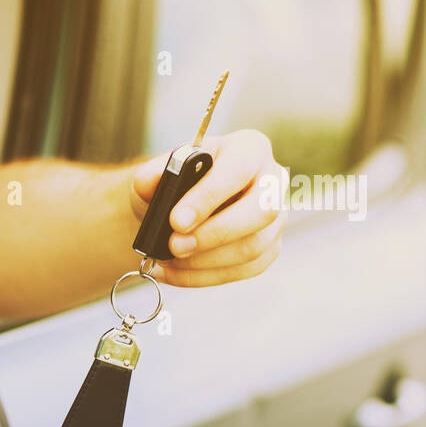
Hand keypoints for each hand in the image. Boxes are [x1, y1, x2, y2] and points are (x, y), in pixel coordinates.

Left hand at [129, 129, 285, 287]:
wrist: (177, 207)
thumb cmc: (176, 183)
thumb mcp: (160, 171)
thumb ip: (151, 174)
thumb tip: (149, 182)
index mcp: (249, 149)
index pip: (239, 170)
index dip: (209, 197)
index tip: (176, 221)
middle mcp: (272, 181)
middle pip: (262, 212)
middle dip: (213, 235)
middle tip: (174, 246)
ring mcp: (276, 218)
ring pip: (254, 247)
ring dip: (205, 261)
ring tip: (168, 261)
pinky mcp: (269, 249)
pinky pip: (245, 270)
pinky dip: (203, 277)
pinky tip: (172, 273)